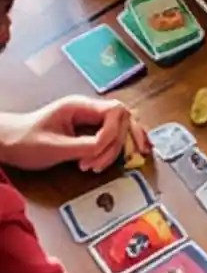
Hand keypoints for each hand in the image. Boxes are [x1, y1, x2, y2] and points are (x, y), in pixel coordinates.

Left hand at [0, 96, 149, 172]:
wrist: (7, 143)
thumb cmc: (24, 141)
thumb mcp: (53, 147)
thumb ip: (83, 146)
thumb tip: (106, 147)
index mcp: (79, 106)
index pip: (114, 111)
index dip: (114, 132)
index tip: (100, 150)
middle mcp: (88, 110)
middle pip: (123, 120)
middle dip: (118, 143)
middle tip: (102, 163)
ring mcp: (91, 120)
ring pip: (122, 128)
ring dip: (118, 149)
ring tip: (100, 166)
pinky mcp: (90, 132)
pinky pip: (114, 136)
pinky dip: (121, 147)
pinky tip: (129, 156)